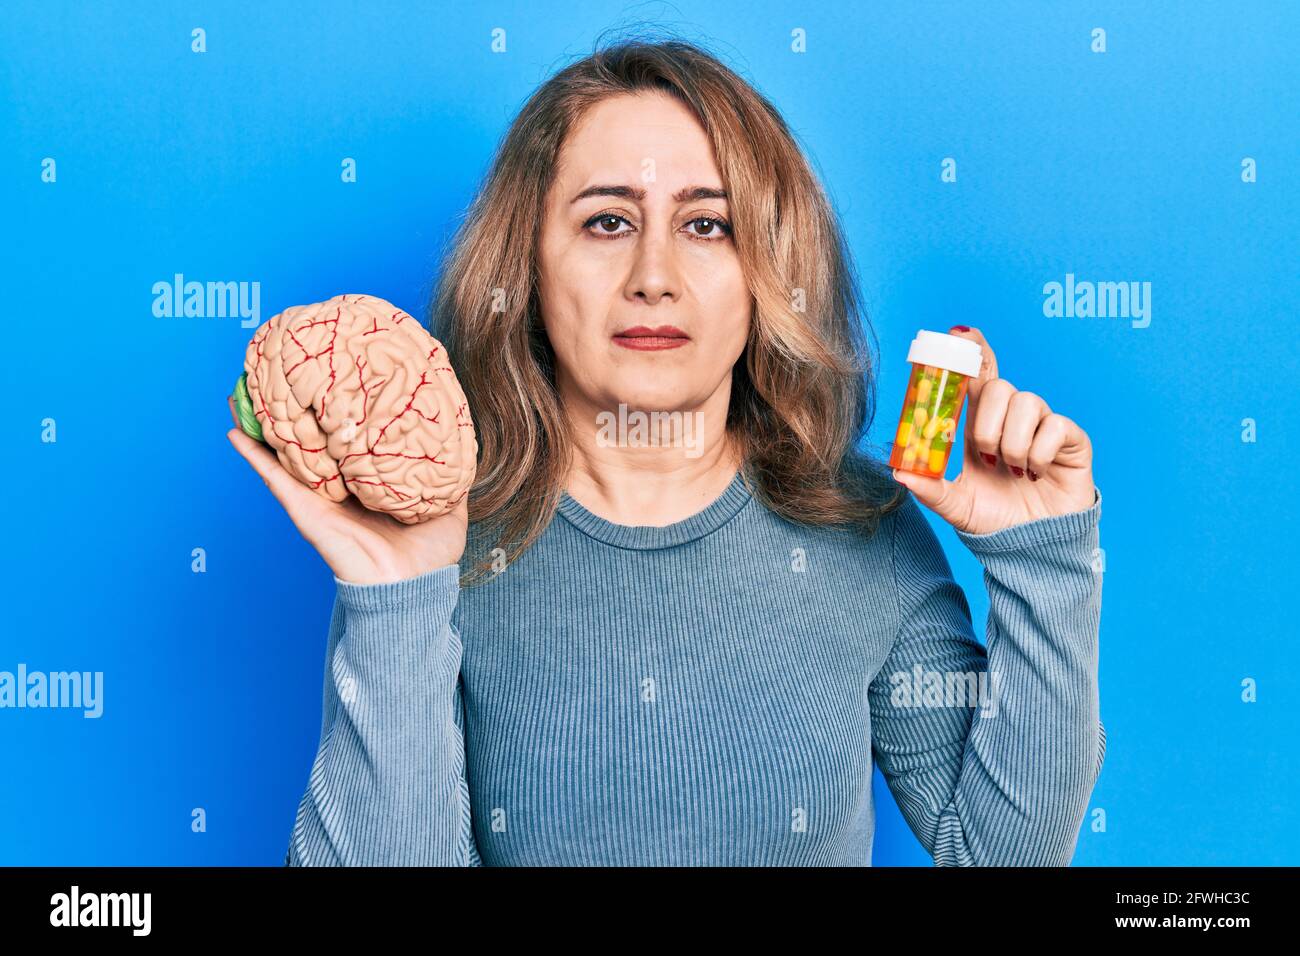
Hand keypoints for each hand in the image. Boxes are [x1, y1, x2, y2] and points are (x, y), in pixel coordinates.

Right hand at [226, 394, 468, 583]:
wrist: (413, 588)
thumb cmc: (430, 554)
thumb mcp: (450, 505)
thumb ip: (451, 476)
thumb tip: (463, 446)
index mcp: (370, 481)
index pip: (350, 440)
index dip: (341, 412)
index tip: (335, 378)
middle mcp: (341, 485)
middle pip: (313, 440)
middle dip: (296, 410)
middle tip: (282, 372)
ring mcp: (321, 496)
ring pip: (286, 452)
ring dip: (264, 423)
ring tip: (242, 391)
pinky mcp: (307, 510)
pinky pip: (276, 479)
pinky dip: (255, 456)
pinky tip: (236, 432)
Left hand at [891, 326, 1096, 534]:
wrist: (1034, 548)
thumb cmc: (997, 521)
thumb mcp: (956, 505)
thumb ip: (930, 488)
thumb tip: (899, 472)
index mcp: (980, 425)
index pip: (978, 376)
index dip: (973, 351)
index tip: (960, 335)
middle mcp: (1012, 419)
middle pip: (999, 386)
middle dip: (986, 422)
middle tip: (987, 457)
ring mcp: (1042, 426)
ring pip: (1027, 402)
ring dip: (1012, 443)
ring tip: (1013, 472)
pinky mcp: (1072, 440)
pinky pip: (1055, 425)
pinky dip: (1039, 453)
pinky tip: (1036, 473)